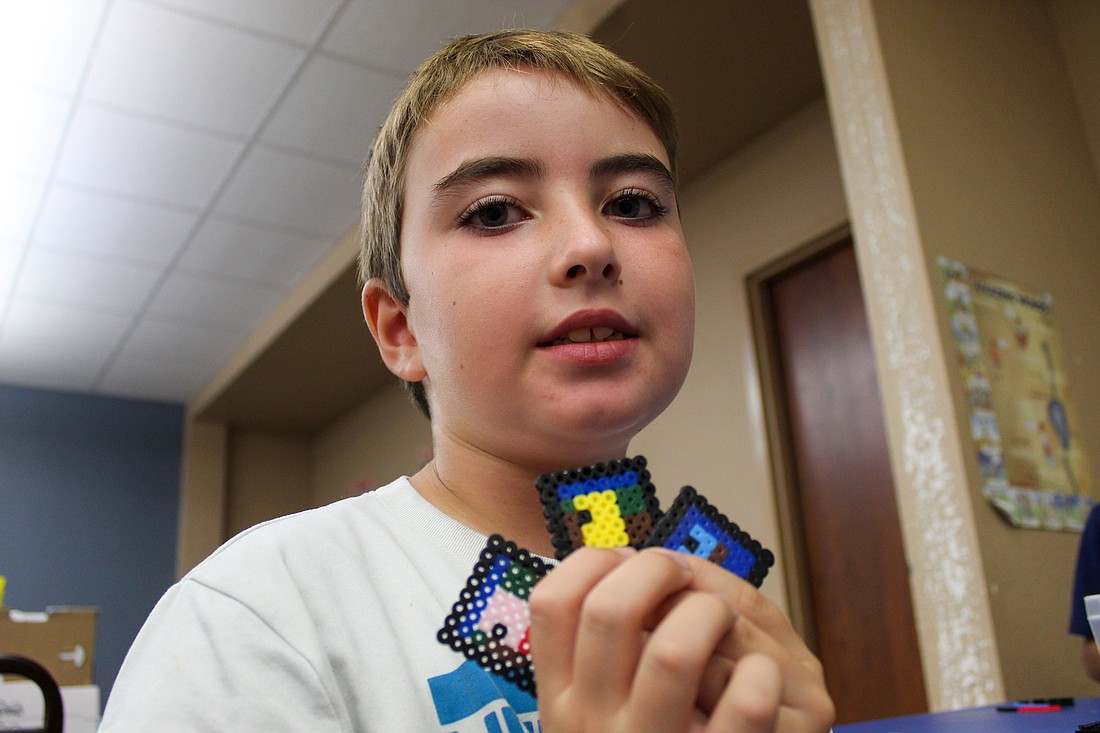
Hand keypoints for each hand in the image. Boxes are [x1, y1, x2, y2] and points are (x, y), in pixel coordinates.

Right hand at [527, 547, 833, 731]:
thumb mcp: (587, 722)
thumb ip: (594, 659)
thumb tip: (623, 564)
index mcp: (557, 704)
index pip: (552, 602)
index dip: (593, 560)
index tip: (626, 560)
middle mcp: (592, 728)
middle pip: (612, 611)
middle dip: (657, 571)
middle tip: (682, 576)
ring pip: (676, 648)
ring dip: (709, 612)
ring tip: (721, 619)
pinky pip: (747, 702)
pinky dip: (761, 671)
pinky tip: (760, 675)